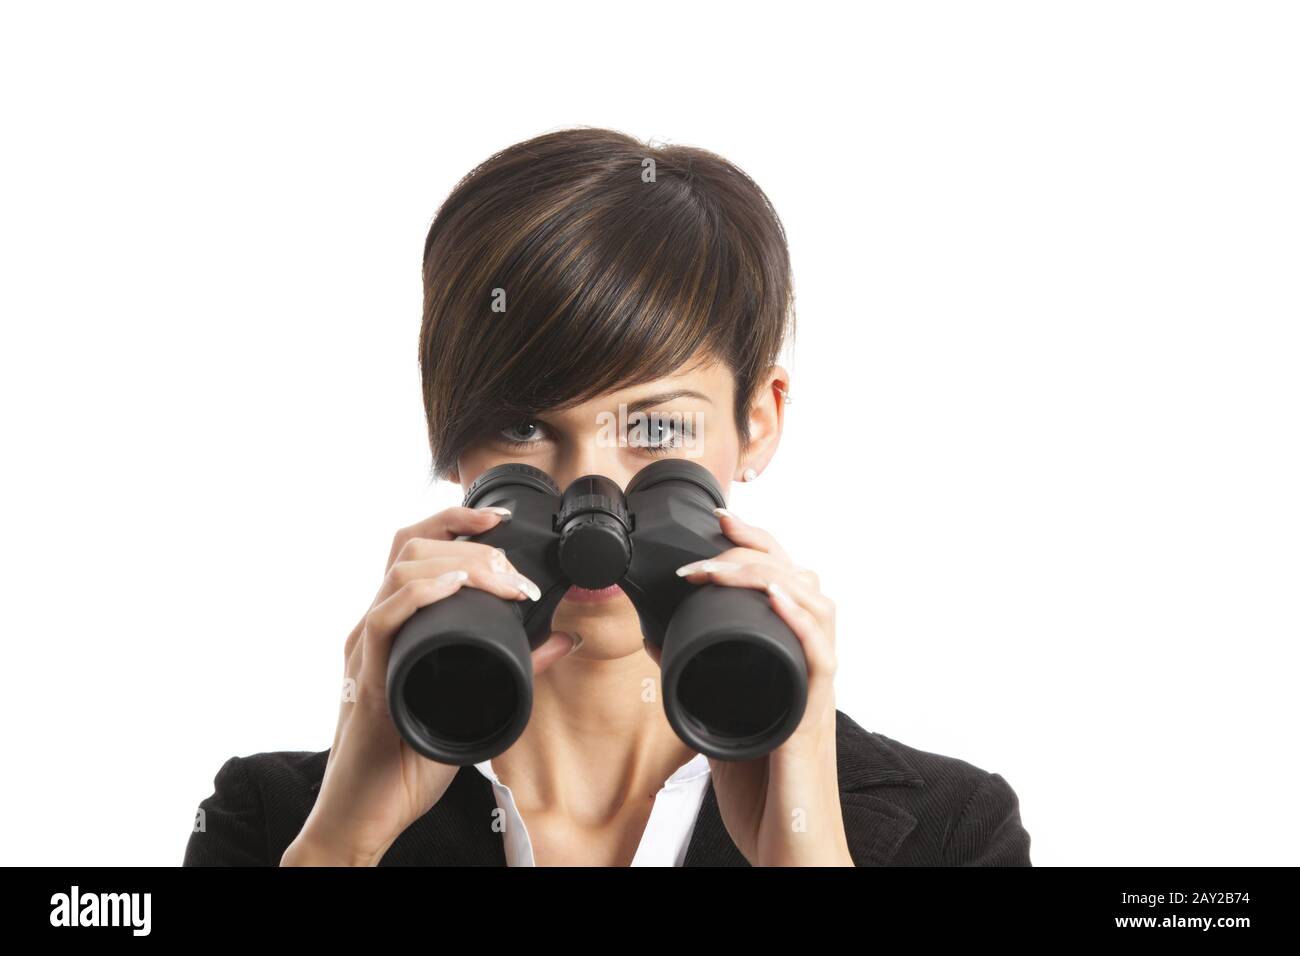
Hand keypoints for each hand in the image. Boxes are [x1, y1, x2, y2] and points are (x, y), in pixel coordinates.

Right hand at [281, 505, 578, 865]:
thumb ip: (517, 667)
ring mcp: (368, 647)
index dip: (456, 521)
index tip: (501, 518)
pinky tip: (452, 588)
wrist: (365, 813)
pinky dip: (420, 594)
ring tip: (502, 580)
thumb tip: (562, 639)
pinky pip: (384, 618)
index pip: (417, 548)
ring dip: (459, 563)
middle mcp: (377, 625)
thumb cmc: (408, 760)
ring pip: (400, 570)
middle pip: (411, 546)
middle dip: (470, 542)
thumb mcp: (475, 700)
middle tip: (515, 571)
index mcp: (397, 624)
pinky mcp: (367, 677)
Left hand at [668, 508, 853, 866]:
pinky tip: (780, 597)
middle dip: (757, 547)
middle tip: (717, 531)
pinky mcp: (812, 719)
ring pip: (816, 607)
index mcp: (788, 663)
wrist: (790, 850)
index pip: (784, 585)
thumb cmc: (765, 794)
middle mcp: (808, 668)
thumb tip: (659, 640)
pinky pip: (819, 658)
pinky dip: (801, 621)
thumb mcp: (717, 723)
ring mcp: (813, 691)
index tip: (722, 521)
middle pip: (802, 582)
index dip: (756, 547)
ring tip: (726, 563)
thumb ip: (698, 682)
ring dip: (767, 575)